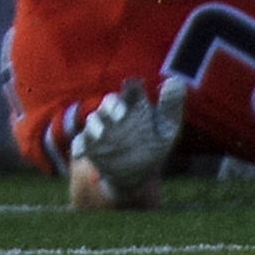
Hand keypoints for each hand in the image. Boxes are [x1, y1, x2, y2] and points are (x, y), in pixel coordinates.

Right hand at [69, 77, 187, 203]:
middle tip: (121, 115)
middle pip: (110, 101)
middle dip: (113, 105)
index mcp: (134, 104)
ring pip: (94, 120)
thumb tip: (176, 80)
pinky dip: (79, 146)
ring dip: (95, 125)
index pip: (132, 89)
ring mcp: (101, 128)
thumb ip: (171, 104)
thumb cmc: (153, 144)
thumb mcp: (166, 126)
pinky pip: (80, 142)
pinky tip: (80, 153)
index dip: (132, 86)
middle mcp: (115, 113)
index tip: (135, 84)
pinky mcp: (90, 145)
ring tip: (101, 134)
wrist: (137, 173)